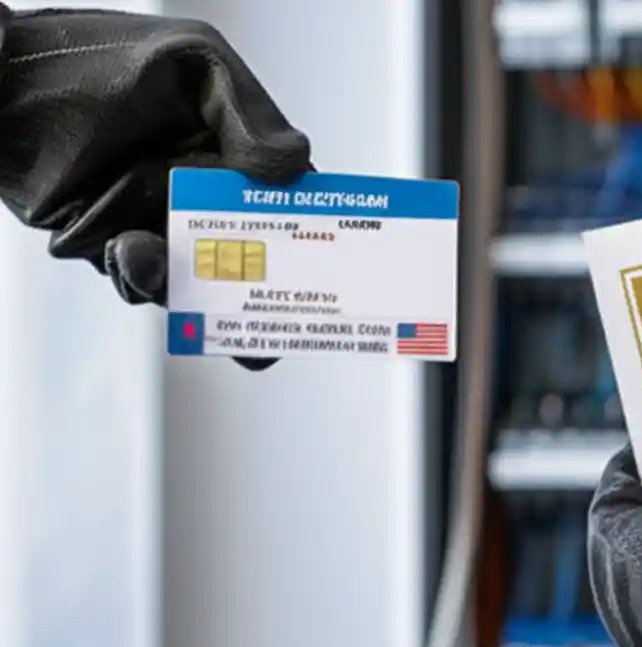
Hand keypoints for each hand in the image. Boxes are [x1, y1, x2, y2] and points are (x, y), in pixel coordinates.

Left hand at [0, 5, 310, 369]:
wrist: (2, 79)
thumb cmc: (96, 54)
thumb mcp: (194, 62)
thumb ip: (249, 113)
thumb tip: (293, 167)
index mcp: (237, 151)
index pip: (292, 202)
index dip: (317, 236)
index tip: (335, 267)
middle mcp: (203, 193)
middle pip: (257, 259)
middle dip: (272, 299)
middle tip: (280, 325)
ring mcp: (158, 223)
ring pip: (198, 281)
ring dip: (194, 289)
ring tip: (157, 258)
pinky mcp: (109, 244)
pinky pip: (141, 280)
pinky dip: (142, 278)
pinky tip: (130, 252)